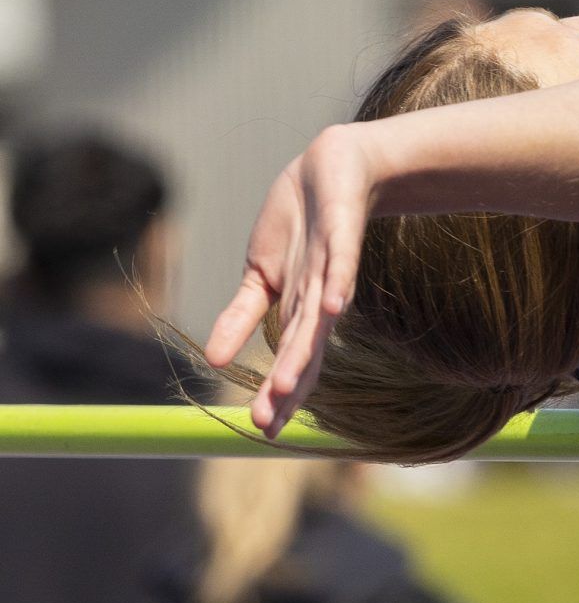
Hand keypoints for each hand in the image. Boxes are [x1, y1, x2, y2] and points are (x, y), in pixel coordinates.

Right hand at [206, 125, 379, 436]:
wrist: (338, 171)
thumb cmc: (301, 226)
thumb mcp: (261, 274)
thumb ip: (242, 316)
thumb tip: (213, 359)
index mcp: (298, 308)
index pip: (290, 359)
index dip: (279, 393)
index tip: (264, 431)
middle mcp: (320, 296)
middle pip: (305, 349)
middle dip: (287, 386)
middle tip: (270, 424)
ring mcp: (334, 267)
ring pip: (321, 315)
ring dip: (305, 348)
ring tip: (291, 382)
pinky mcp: (342, 233)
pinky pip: (342, 262)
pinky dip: (338, 283)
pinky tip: (334, 307)